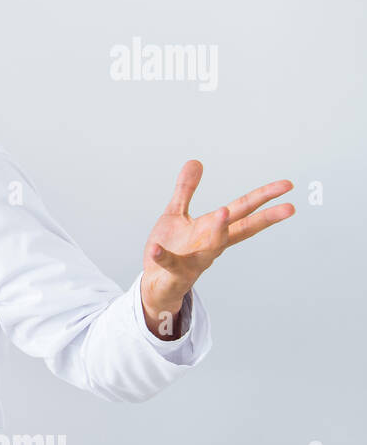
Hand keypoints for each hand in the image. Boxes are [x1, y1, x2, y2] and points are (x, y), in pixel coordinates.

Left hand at [140, 160, 294, 336]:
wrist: (157, 282)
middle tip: (289, 208)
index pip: (243, 211)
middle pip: (241, 229)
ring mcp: (195, 260)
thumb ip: (186, 190)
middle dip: (265, 218)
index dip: (264, 198)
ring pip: (212, 247)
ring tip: (223, 212)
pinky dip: (163, 256)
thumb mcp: (177, 214)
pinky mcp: (174, 271)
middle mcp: (211, 245)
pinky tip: (156, 248)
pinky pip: (169, 264)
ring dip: (218, 231)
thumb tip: (195, 162)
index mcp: (213, 229)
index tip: (287, 186)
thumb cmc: (173, 247)